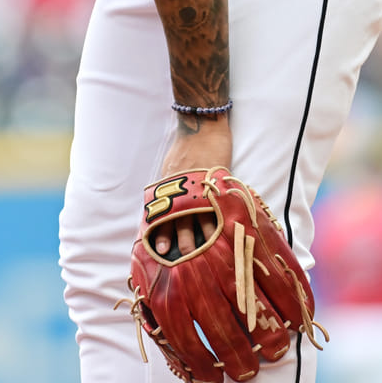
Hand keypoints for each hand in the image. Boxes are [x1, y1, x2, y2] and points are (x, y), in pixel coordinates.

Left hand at [148, 115, 231, 259]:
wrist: (202, 127)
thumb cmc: (186, 147)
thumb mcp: (171, 168)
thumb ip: (169, 187)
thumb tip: (165, 206)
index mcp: (169, 183)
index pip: (162, 213)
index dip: (161, 231)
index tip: (159, 247)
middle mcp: (182, 186)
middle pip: (179, 216)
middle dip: (179, 237)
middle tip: (178, 255)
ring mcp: (200, 184)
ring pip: (199, 214)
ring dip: (200, 233)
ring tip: (201, 250)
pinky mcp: (216, 180)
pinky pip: (216, 204)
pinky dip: (219, 218)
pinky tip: (222, 231)